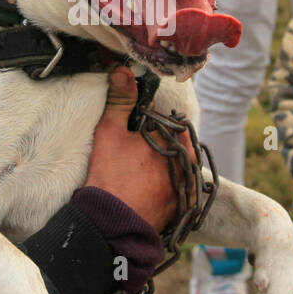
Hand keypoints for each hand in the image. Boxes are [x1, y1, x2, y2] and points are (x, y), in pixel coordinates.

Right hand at [86, 68, 196, 231]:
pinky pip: (182, 196)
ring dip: (174, 169)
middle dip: (169, 148)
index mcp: (172, 144)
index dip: (160, 127)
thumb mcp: (110, 132)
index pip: (174, 127)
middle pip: (181, 151)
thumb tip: (122, 71)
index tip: (147, 131)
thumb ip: (119, 101)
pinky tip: (158, 190)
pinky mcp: (179, 212)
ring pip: (184, 173)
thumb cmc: (110, 175)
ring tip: (152, 171)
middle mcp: (184, 167)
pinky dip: (174, 191)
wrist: (109, 222)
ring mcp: (183, 191)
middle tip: (148, 152)